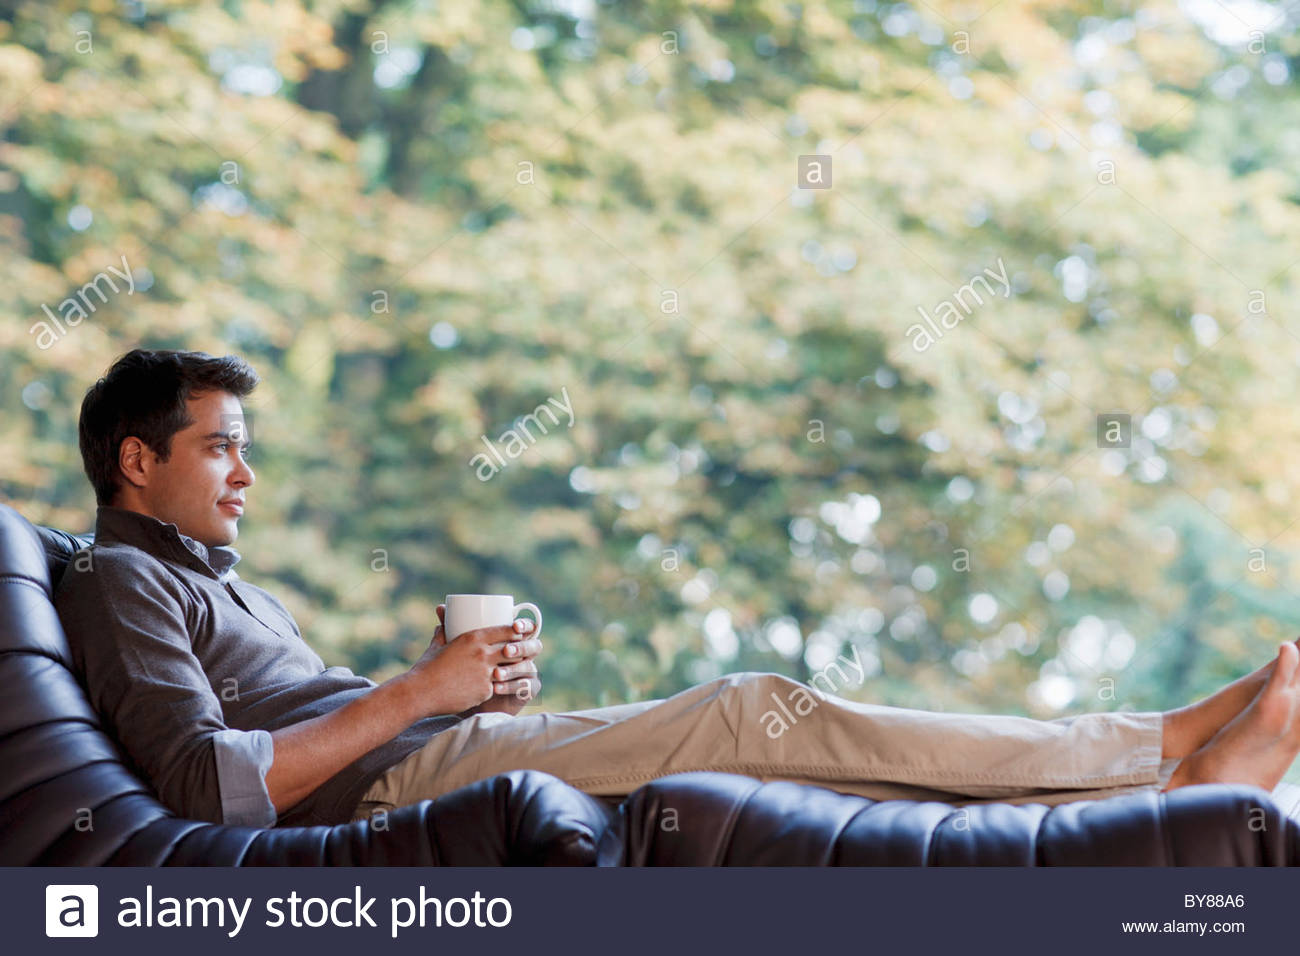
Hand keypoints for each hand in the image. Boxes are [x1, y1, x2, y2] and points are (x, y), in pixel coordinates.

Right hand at [405, 604, 541, 715]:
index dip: (519, 631)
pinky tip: (500, 688)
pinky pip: (497, 687)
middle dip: (521, 650)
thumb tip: (442, 616)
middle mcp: (483, 654)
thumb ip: (443, 630)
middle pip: (513, 649)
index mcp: (473, 638)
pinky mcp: (485, 691)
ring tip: (519, 670)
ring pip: (509, 669)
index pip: (506, 630)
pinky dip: (497, 687)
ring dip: (513, 670)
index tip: (525, 631)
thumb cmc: (427, 668)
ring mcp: (486, 673)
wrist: (420, 693)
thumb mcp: (437, 644)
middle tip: (524, 651)